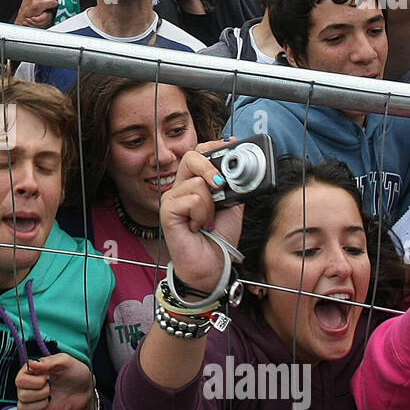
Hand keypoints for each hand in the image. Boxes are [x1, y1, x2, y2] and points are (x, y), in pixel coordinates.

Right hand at [13, 353, 93, 409]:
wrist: (84, 390)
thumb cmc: (74, 373)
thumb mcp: (66, 361)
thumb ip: (50, 361)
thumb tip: (32, 364)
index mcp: (31, 371)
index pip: (20, 380)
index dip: (34, 382)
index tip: (46, 378)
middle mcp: (28, 385)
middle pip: (22, 395)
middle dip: (40, 394)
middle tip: (51, 389)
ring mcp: (31, 400)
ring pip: (22, 408)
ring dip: (39, 406)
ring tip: (49, 399)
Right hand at [158, 142, 245, 295]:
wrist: (212, 265)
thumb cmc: (219, 238)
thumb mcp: (233, 206)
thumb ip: (234, 186)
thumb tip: (242, 168)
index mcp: (194, 184)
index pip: (198, 154)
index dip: (213, 146)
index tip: (230, 145)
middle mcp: (180, 188)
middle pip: (191, 157)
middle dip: (210, 167)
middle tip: (221, 185)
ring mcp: (171, 199)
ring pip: (198, 183)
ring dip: (211, 205)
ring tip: (206, 221)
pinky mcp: (167, 211)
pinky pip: (193, 199)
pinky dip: (202, 214)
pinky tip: (197, 227)